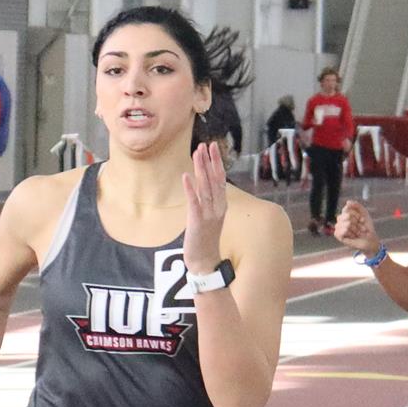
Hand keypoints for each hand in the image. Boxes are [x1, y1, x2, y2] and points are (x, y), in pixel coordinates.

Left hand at [180, 140, 227, 275]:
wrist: (205, 262)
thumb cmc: (205, 240)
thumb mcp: (210, 218)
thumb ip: (208, 202)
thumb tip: (202, 187)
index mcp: (221, 206)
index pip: (220, 179)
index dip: (216, 162)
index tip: (212, 147)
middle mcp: (217, 208)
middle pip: (214, 179)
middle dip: (209, 161)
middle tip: (205, 144)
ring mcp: (208, 215)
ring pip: (205, 187)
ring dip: (201, 169)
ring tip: (197, 153)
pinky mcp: (197, 222)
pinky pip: (194, 202)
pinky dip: (190, 188)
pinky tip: (186, 176)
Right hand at [334, 200, 381, 256]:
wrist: (370, 239)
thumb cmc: (367, 227)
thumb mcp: (364, 213)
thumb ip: (357, 206)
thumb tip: (347, 202)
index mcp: (346, 214)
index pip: (346, 209)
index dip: (356, 214)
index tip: (362, 219)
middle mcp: (341, 220)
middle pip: (347, 216)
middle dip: (357, 222)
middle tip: (361, 227)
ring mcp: (339, 228)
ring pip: (346, 224)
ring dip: (355, 229)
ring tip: (358, 232)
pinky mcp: (339, 236)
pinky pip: (339, 232)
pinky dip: (349, 234)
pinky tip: (353, 236)